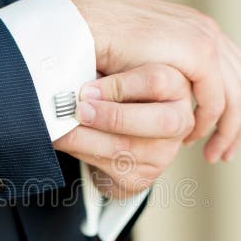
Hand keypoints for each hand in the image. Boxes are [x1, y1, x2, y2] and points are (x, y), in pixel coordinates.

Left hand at [53, 63, 192, 198]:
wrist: (116, 133)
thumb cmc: (114, 94)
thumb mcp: (113, 71)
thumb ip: (103, 65)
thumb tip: (72, 63)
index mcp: (176, 85)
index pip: (157, 81)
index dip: (119, 86)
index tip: (86, 90)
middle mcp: (178, 120)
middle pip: (159, 122)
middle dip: (114, 117)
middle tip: (80, 111)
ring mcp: (164, 153)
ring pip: (126, 149)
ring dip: (86, 138)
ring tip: (61, 126)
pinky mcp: (143, 177)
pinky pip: (111, 168)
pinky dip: (82, 153)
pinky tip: (68, 142)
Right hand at [62, 0, 240, 161]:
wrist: (80, 22)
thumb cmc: (96, 41)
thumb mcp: (137, 58)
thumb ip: (157, 71)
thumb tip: (163, 97)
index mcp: (196, 27)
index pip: (235, 70)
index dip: (235, 104)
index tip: (223, 134)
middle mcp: (206, 29)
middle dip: (240, 122)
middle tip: (225, 154)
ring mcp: (204, 37)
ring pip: (237, 95)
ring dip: (228, 129)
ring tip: (212, 155)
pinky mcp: (197, 50)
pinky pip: (215, 97)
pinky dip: (208, 122)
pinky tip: (189, 138)